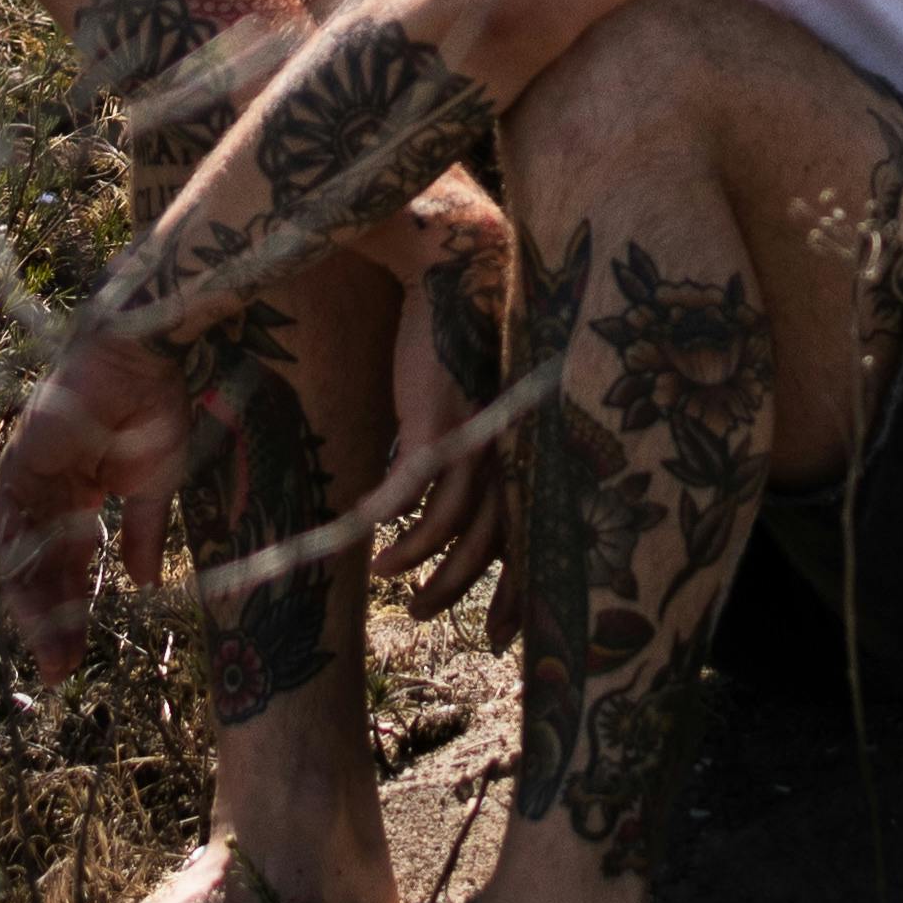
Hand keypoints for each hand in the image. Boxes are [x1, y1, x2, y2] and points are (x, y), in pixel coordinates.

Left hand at [0, 326, 195, 673]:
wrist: (145, 358)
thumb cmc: (154, 410)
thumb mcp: (155, 487)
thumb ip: (143, 536)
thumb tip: (146, 585)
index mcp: (80, 498)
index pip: (68, 567)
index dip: (71, 613)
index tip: (76, 660)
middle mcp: (48, 495)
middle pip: (38, 570)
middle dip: (48, 620)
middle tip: (60, 668)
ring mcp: (29, 480)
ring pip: (18, 556)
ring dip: (31, 603)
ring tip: (50, 649)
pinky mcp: (17, 464)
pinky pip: (4, 523)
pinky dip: (12, 560)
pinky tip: (25, 598)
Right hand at [370, 217, 517, 638]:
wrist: (455, 266)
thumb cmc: (462, 334)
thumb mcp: (475, 400)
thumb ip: (468, 446)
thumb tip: (433, 491)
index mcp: (523, 446)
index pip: (533, 536)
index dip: (521, 591)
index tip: (503, 636)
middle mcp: (509, 448)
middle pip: (498, 543)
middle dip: (464, 589)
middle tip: (428, 614)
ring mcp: (475, 436)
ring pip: (456, 527)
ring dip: (422, 565)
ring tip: (391, 581)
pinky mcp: (435, 421)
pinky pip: (412, 493)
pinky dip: (392, 524)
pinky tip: (369, 538)